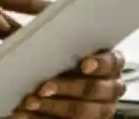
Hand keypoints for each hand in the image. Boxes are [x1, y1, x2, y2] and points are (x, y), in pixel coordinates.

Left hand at [8, 49, 126, 118]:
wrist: (62, 83)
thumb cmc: (65, 58)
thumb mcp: (67, 47)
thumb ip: (63, 41)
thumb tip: (39, 28)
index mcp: (111, 64)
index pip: (112, 62)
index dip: (99, 64)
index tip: (83, 65)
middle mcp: (111, 87)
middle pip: (94, 89)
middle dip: (67, 87)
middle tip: (43, 87)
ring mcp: (101, 109)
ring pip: (82, 111)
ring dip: (54, 106)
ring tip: (30, 102)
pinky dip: (44, 118)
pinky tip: (26, 114)